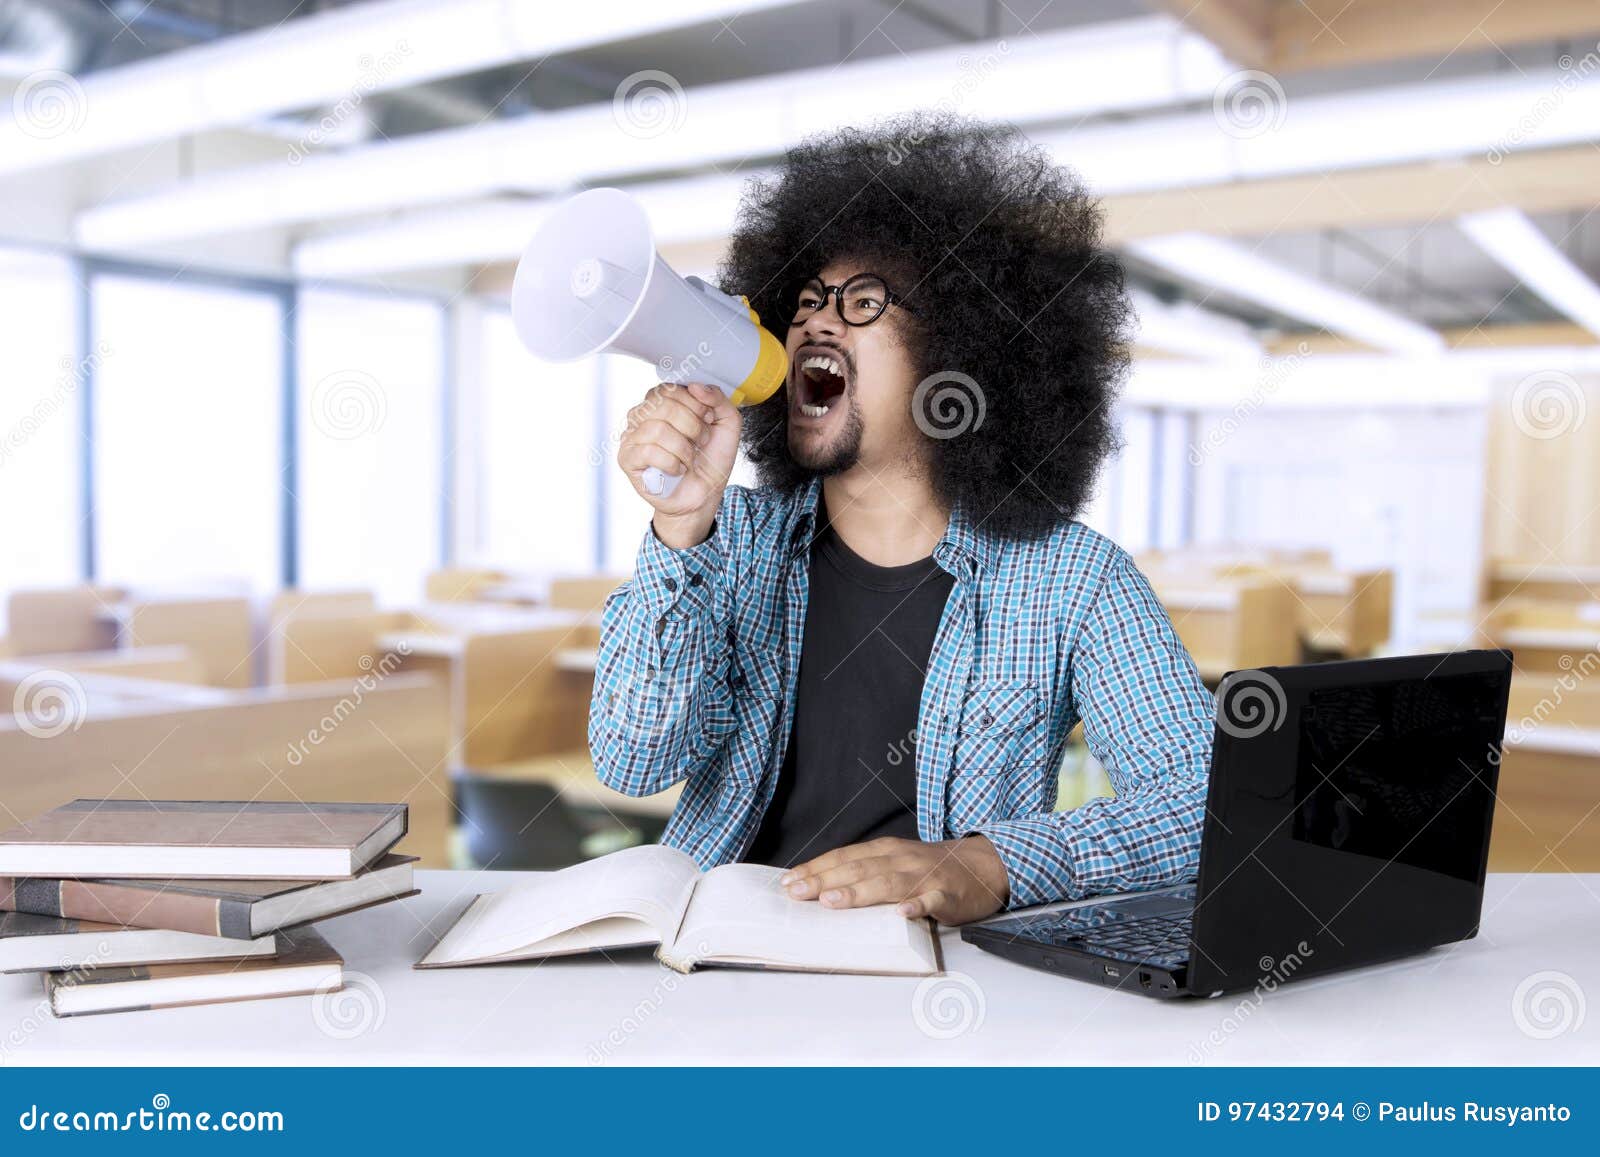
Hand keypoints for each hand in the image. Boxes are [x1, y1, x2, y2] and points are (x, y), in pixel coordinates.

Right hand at [618, 381, 741, 548]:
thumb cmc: (710, 459)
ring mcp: (632, 435)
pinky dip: (672, 463)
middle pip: (664, 404)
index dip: (695, 405)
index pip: (671, 388)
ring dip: (684, 449)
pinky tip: (677, 470)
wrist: (705, 494)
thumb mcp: (727, 424)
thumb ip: (718, 398)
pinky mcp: (627, 458)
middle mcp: (643, 414)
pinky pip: (649, 451)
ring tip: (689, 459)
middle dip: (692, 427)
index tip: (706, 421)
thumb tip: (695, 386)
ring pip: (657, 428)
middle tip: (699, 442)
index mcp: (663, 401)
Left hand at [779, 835, 1010, 924]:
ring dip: (859, 892)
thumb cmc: (932, 867)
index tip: (789, 881)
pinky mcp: (948, 895)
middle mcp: (901, 860)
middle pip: (859, 868)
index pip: (844, 858)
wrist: (984, 864)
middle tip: (799, 893)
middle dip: (825, 880)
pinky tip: (902, 913)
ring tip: (833, 901)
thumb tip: (823, 887)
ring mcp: (924, 877)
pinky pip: (931, 901)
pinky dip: (916, 906)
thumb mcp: (897, 861)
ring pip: (889, 883)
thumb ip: (866, 871)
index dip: (816, 868)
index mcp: (886, 851)